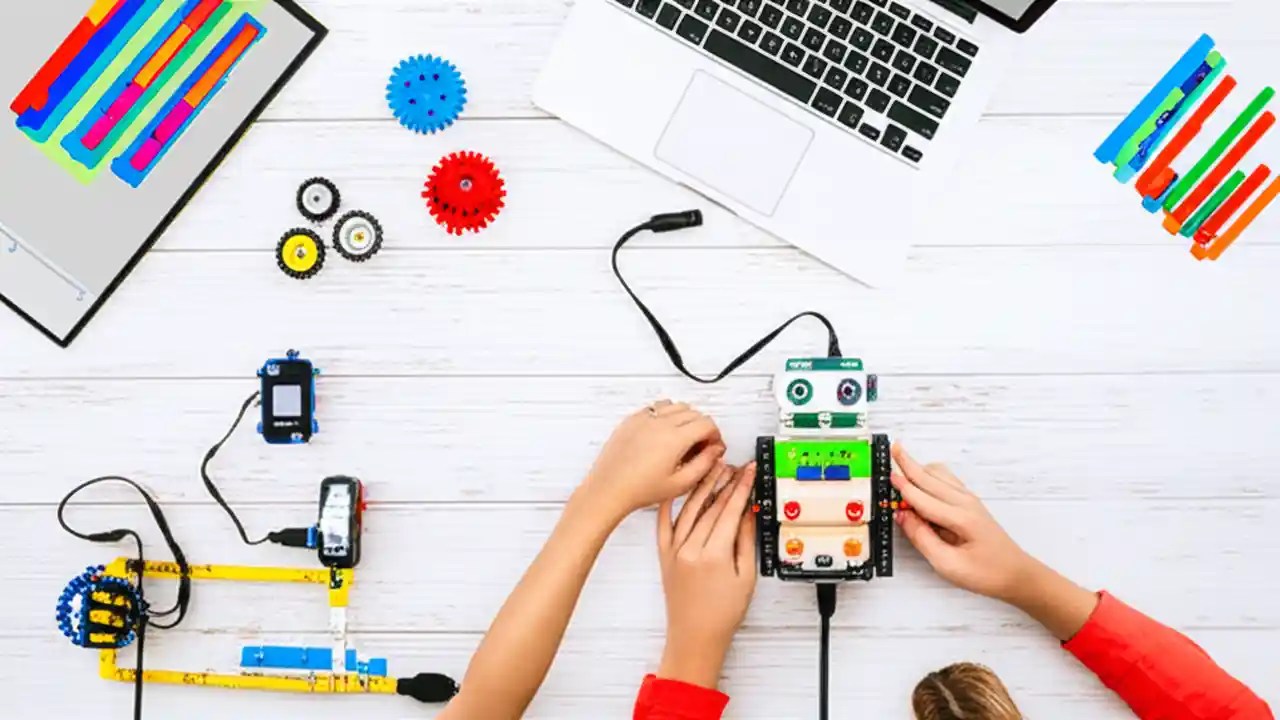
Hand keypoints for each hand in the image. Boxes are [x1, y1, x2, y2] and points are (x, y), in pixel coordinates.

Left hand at [582, 401, 724, 520]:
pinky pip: (655, 408)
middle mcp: (660, 423)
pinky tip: (662, 434)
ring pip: (675, 406)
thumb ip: (704, 464)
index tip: (712, 446)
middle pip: (693, 412)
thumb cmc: (639, 490)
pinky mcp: (631, 420)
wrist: (609, 489)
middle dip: (701, 427)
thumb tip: (716, 451)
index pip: (707, 423)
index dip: (715, 435)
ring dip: (684, 418)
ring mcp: (644, 419)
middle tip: (698, 447)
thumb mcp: (680, 484)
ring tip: (680, 440)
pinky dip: (664, 416)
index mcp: (674, 438)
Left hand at [656, 463, 756, 689]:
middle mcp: (691, 549)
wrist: (695, 636)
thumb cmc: (721, 614)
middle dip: (725, 482)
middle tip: (735, 466)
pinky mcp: (664, 555)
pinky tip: (677, 489)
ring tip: (713, 470)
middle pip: (711, 506)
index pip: (731, 510)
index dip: (742, 487)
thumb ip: (746, 541)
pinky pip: (663, 523)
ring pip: (689, 509)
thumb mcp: (746, 577)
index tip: (749, 472)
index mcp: (714, 555)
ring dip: (702, 486)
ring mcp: (675, 551)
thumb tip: (750, 513)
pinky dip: (670, 504)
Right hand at [890, 443, 1035, 602]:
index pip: (923, 498)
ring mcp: (969, 502)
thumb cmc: (987, 573)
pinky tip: (922, 479)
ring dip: (920, 469)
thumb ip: (922, 538)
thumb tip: (903, 516)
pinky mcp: (970, 505)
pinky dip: (931, 477)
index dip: (903, 487)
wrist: (1016, 574)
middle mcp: (965, 503)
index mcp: (960, 518)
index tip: (887, 475)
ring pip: (940, 475)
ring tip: (902, 461)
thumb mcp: (948, 564)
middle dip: (909, 464)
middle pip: (930, 478)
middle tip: (894, 449)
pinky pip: (947, 482)